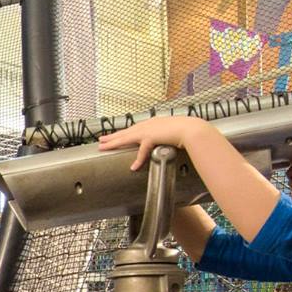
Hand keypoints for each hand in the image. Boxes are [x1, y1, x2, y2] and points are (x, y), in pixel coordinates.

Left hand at [97, 115, 213, 171]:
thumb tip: (162, 142)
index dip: (122, 133)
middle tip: (100, 140)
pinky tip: (133, 167)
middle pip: (125, 132)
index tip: (113, 136)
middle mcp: (147, 125)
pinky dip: (138, 159)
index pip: (132, 129)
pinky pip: (142, 151)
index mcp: (151, 123)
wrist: (191, 129)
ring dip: (114, 143)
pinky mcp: (151, 138)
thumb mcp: (170, 132)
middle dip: (112, 137)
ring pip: (126, 138)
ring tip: (103, 148)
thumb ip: (163, 137)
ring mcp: (148, 131)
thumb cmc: (185, 131)